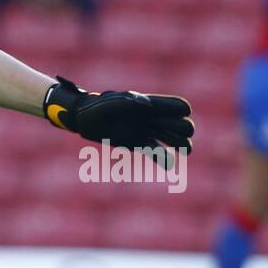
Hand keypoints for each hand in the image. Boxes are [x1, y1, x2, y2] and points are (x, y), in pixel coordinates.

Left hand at [44, 75, 193, 153]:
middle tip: (172, 136)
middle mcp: (153, 118)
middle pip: (182, 125)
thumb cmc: (97, 108)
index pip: (179, 106)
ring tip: (178, 151)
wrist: (84, 121)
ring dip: (179, 146)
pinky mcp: (139, 145)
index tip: (175, 117)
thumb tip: (148, 104)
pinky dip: (165, 159)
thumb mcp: (111, 103)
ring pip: (174, 140)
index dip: (182, 112)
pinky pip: (157, 153)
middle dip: (182, 131)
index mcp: (151, 104)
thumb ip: (128, 102)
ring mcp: (147, 132)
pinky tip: (169, 164)